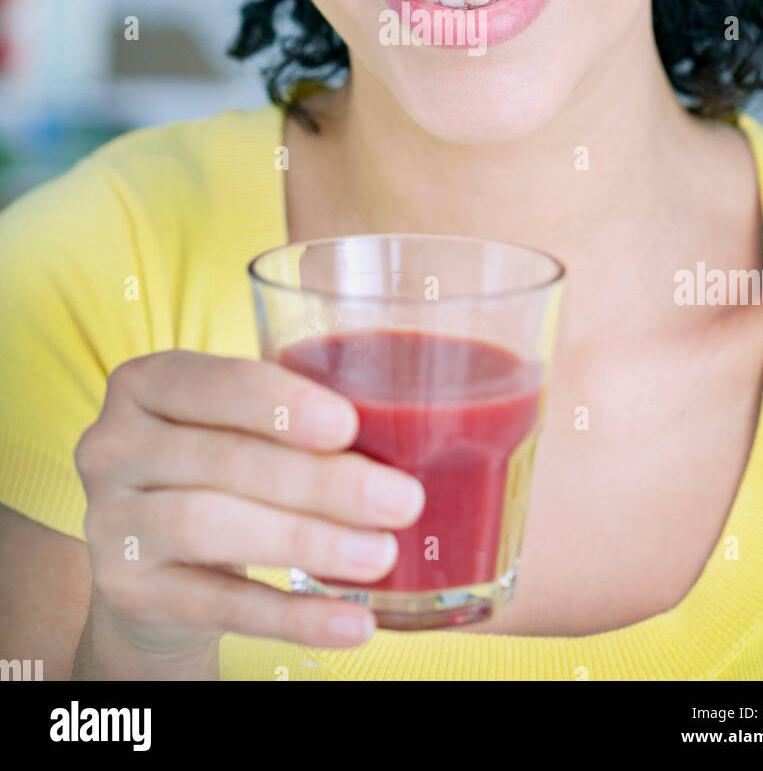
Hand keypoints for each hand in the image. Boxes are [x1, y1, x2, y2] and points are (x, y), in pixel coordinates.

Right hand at [73, 350, 424, 670]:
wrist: (151, 559)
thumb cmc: (220, 466)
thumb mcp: (238, 425)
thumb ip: (296, 415)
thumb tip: (410, 429)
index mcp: (145, 383)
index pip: (210, 383)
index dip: (279, 404)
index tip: (349, 425)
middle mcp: (113, 445)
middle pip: (223, 460)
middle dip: (319, 481)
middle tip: (400, 499)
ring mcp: (111, 521)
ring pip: (211, 526)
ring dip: (307, 541)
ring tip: (381, 554)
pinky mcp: (128, 592)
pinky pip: (218, 605)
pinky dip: (292, 615)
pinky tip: (352, 620)